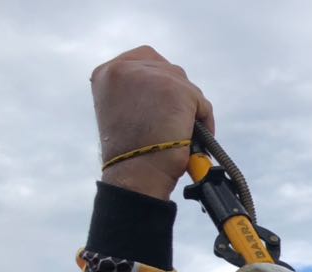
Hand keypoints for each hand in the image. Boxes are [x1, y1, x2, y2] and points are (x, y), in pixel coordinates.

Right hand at [91, 46, 213, 199]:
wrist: (136, 173)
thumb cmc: (131, 154)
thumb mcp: (124, 111)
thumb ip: (138, 93)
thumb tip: (166, 92)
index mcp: (107, 73)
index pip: (145, 59)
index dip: (161, 80)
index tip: (165, 101)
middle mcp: (124, 68)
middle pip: (168, 69)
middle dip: (178, 94)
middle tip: (177, 120)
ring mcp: (151, 76)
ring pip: (186, 85)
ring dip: (190, 109)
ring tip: (182, 133)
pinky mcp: (176, 89)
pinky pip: (201, 102)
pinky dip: (203, 121)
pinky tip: (192, 139)